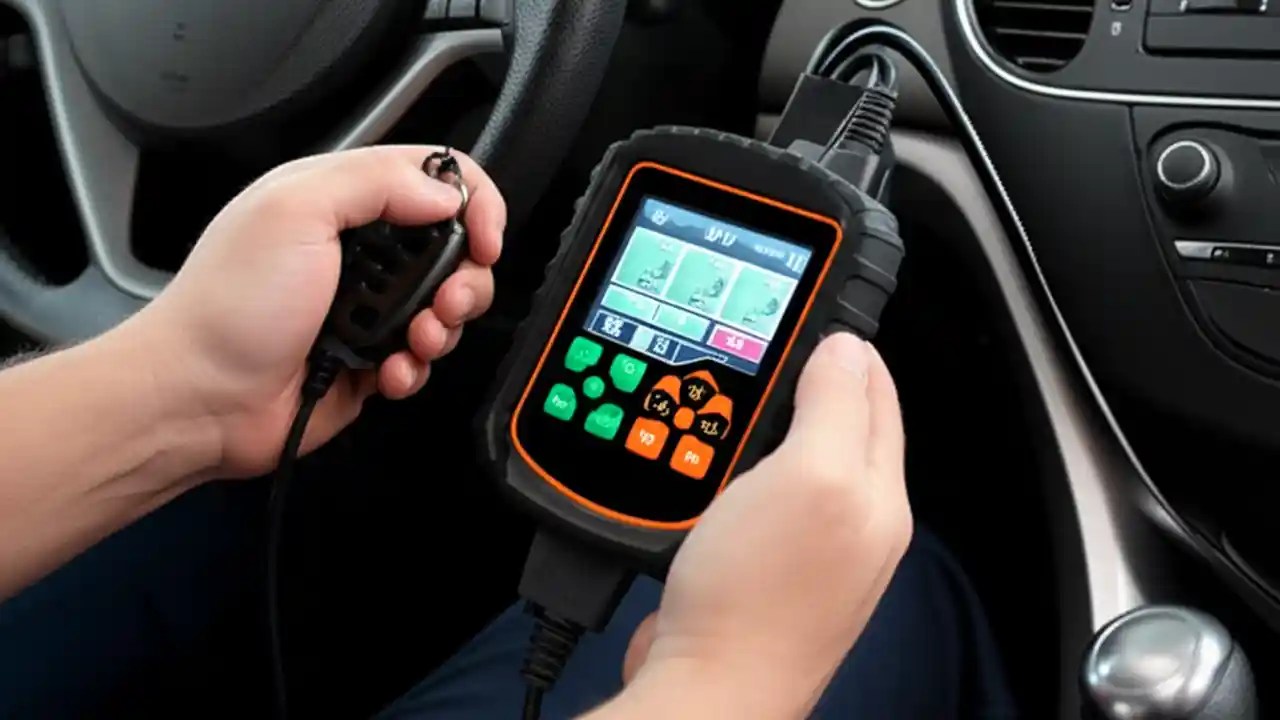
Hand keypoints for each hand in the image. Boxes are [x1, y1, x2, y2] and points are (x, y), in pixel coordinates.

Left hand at [125, 146, 505, 478]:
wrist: (200, 398)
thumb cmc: (230, 304)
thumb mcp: (295, 209)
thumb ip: (376, 183)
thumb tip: (445, 196)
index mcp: (341, 200)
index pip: (434, 178)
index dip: (474, 203)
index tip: (483, 239)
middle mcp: (359, 251)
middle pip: (454, 250)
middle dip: (466, 279)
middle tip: (447, 300)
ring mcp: (366, 308)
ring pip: (447, 309)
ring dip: (443, 329)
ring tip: (413, 342)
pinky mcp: (369, 360)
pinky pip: (423, 361)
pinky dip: (414, 370)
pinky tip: (386, 373)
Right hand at [601, 334, 910, 717]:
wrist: (708, 687)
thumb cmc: (757, 599)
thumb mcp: (806, 477)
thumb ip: (833, 406)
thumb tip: (846, 348)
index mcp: (877, 493)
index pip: (876, 393)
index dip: (844, 346)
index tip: (811, 310)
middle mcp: (855, 520)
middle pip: (840, 424)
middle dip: (811, 380)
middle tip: (774, 345)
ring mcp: (811, 548)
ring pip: (798, 460)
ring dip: (774, 422)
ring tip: (749, 390)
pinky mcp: (767, 569)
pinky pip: (762, 498)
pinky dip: (745, 469)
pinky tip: (720, 462)